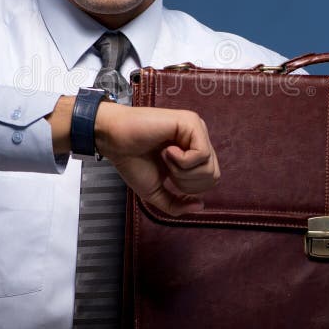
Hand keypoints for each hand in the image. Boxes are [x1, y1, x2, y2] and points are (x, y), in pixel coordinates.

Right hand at [94, 102, 218, 215]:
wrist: (114, 141)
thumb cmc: (132, 161)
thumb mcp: (156, 191)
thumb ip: (176, 203)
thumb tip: (200, 206)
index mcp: (193, 151)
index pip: (210, 180)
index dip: (188, 187)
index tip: (167, 173)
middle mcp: (199, 138)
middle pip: (213, 176)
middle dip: (186, 182)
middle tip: (166, 167)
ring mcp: (197, 128)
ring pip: (209, 167)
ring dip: (182, 170)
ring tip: (165, 156)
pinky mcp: (192, 122)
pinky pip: (202, 154)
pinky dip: (182, 161)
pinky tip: (167, 149)